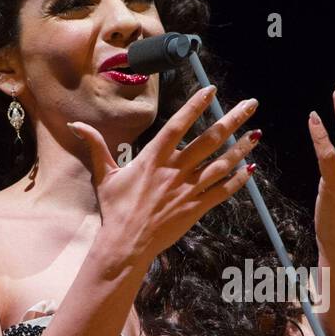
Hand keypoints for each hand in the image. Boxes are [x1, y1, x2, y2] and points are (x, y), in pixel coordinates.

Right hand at [66, 86, 260, 266]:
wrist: (126, 245)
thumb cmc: (115, 210)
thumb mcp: (104, 175)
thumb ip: (96, 146)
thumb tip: (77, 126)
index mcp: (154, 158)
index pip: (179, 125)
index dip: (196, 106)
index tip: (212, 90)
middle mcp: (174, 170)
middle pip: (209, 139)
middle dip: (232, 119)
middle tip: (251, 104)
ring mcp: (188, 189)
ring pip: (221, 164)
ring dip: (241, 147)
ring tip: (257, 133)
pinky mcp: (196, 208)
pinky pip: (222, 192)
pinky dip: (238, 180)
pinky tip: (251, 169)